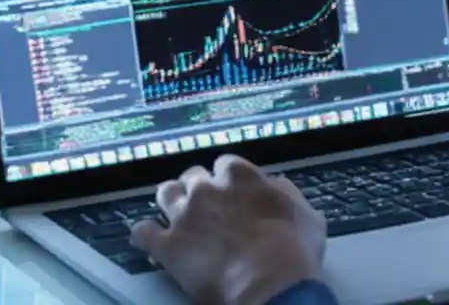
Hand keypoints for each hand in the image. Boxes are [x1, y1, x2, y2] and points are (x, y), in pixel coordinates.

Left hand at [131, 155, 326, 304]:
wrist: (268, 284)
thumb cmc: (294, 249)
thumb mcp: (306, 214)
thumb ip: (284, 193)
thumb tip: (275, 183)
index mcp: (241, 175)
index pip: (226, 164)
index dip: (228, 179)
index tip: (234, 192)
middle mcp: (207, 188)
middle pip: (192, 176)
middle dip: (198, 188)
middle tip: (207, 207)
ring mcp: (183, 215)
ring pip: (164, 193)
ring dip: (171, 202)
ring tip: (178, 216)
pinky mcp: (166, 245)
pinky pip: (142, 232)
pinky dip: (145, 234)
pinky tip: (149, 239)